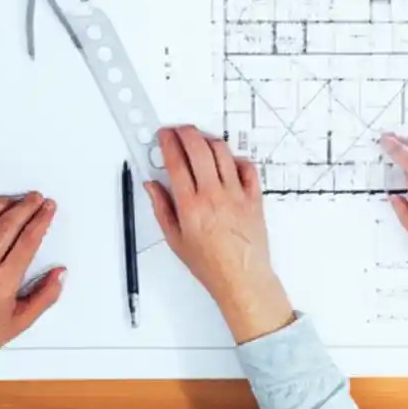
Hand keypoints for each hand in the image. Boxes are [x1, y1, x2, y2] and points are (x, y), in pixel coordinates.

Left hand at [0, 193, 64, 359]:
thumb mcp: (20, 322)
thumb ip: (44, 296)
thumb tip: (59, 275)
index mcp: (2, 283)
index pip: (27, 242)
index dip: (41, 220)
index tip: (48, 209)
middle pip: (7, 225)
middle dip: (25, 206)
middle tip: (36, 198)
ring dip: (0, 204)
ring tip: (12, 198)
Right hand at [146, 126, 293, 342]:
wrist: (241, 278)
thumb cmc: (210, 264)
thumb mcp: (175, 239)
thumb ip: (162, 208)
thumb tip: (152, 186)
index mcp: (190, 206)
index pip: (176, 162)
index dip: (168, 143)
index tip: (164, 135)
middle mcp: (214, 195)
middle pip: (198, 149)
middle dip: (186, 133)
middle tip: (179, 130)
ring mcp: (236, 194)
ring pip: (222, 152)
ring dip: (208, 140)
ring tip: (200, 141)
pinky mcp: (254, 197)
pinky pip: (247, 167)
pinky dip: (236, 158)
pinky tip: (228, 160)